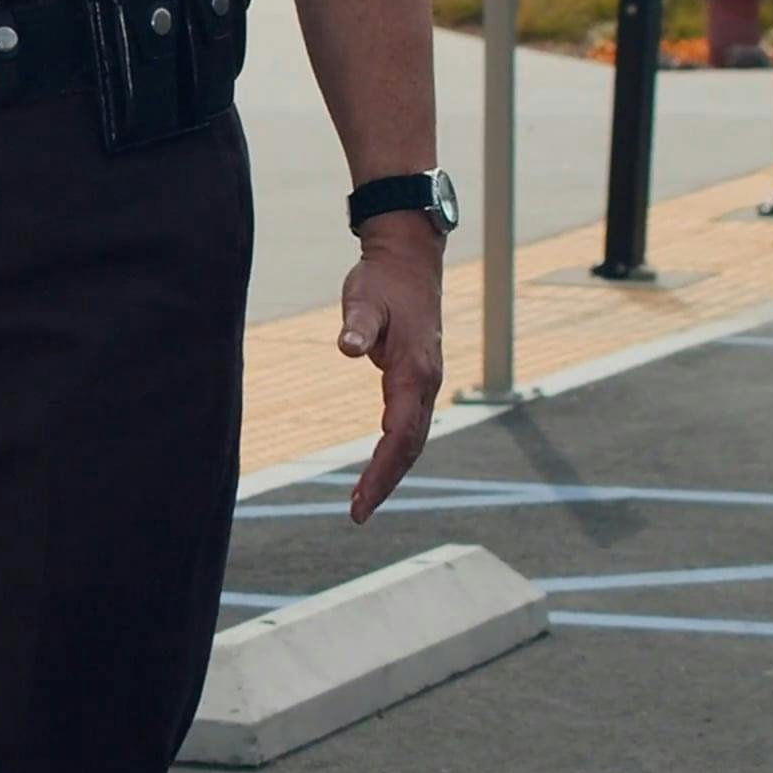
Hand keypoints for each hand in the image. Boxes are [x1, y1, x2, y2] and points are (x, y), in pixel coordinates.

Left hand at [337, 222, 443, 523]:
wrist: (410, 259)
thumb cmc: (382, 280)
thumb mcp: (363, 299)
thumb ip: (357, 326)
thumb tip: (347, 347)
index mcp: (414, 371)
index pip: (398, 434)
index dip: (381, 470)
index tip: (360, 500)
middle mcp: (426, 382)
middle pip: (410, 446)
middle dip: (385, 481)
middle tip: (357, 513)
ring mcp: (424, 382)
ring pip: (412, 439)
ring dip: (391, 471)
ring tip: (363, 502)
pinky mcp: (417, 379)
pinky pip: (409, 425)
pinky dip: (394, 452)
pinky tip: (378, 469)